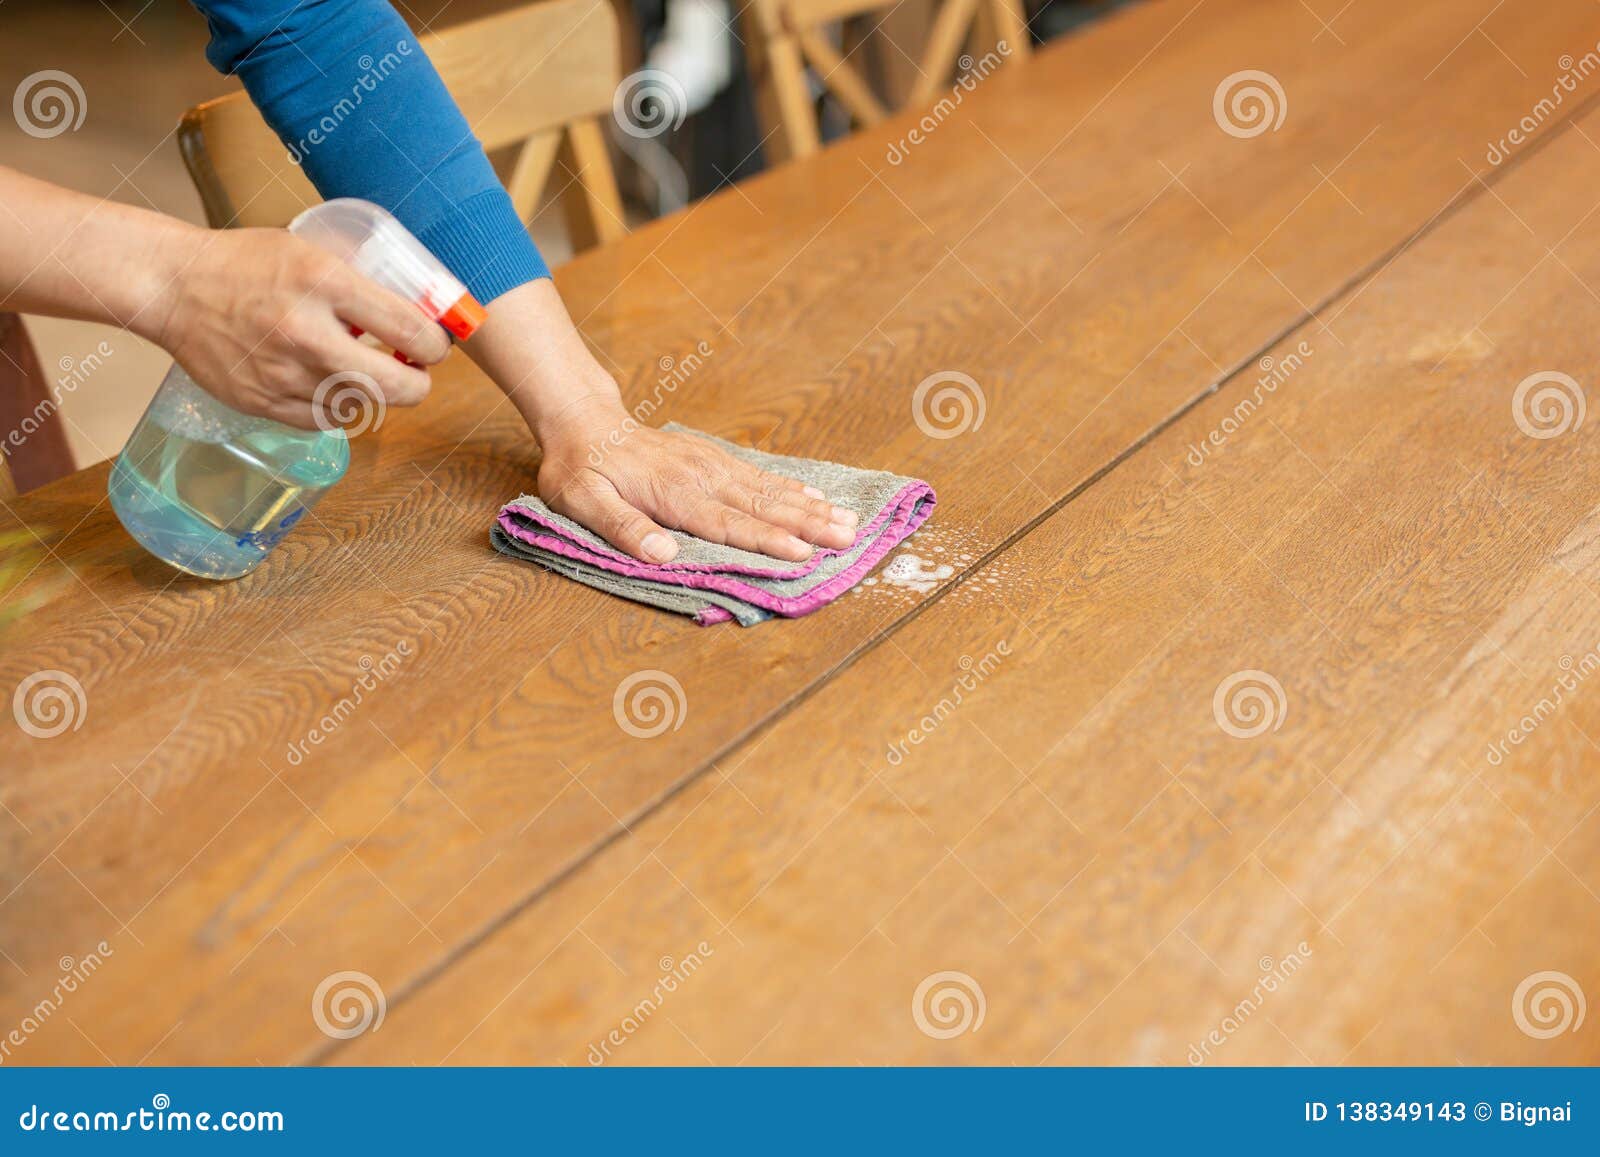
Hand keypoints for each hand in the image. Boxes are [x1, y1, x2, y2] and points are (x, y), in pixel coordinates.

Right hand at [141, 228, 452, 430]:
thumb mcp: (311, 252)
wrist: (173, 287)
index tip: (434, 345)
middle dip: (418, 383)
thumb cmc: (247, 264)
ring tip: (363, 370)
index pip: (409, 328)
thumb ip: (360, 284)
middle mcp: (306, 333)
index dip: (435, 345)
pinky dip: (337, 406)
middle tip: (417, 372)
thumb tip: (420, 312)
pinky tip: (329, 383)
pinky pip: (325, 420)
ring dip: (373, 393)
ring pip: (362, 406)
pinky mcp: (264, 402)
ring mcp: (283, 374)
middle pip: (396, 385)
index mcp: (323, 282)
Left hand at [535, 395, 859, 562]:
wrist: (586, 423)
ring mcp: (711, 465)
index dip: (766, 540)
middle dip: (808, 524)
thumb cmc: (580, 470)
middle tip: (849, 538)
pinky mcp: (714, 458)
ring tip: (848, 521)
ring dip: (810, 507)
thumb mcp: (583, 502)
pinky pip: (759, 475)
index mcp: (673, 493)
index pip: (728, 522)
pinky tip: (816, 496)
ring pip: (769, 489)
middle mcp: (701, 476)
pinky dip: (792, 486)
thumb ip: (623, 528)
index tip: (803, 553)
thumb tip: (662, 554)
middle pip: (762, 506)